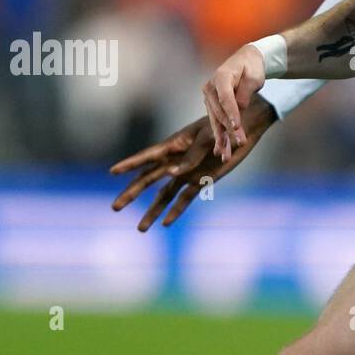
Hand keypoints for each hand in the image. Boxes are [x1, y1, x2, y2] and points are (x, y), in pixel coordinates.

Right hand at [110, 95, 276, 229]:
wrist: (241, 129)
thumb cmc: (222, 125)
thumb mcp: (208, 137)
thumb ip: (191, 156)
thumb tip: (172, 173)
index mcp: (173, 145)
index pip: (146, 157)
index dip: (129, 164)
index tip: (112, 171)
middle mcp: (175, 161)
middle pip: (148, 180)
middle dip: (132, 194)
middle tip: (114, 207)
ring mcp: (187, 173)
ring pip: (164, 195)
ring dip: (153, 211)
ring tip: (140, 229)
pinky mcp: (201, 181)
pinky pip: (185, 199)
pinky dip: (176, 212)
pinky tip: (166, 225)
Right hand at [202, 44, 267, 160]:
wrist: (246, 61)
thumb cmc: (252, 67)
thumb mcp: (254, 77)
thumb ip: (246, 92)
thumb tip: (240, 108)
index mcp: (221, 76)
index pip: (226, 98)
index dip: (231, 113)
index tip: (237, 127)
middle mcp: (210, 87)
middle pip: (220, 112)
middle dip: (230, 130)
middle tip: (241, 143)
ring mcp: (209, 97)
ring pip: (216, 121)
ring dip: (222, 139)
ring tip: (225, 156)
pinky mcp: (212, 106)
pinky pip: (216, 122)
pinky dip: (220, 136)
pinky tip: (220, 151)